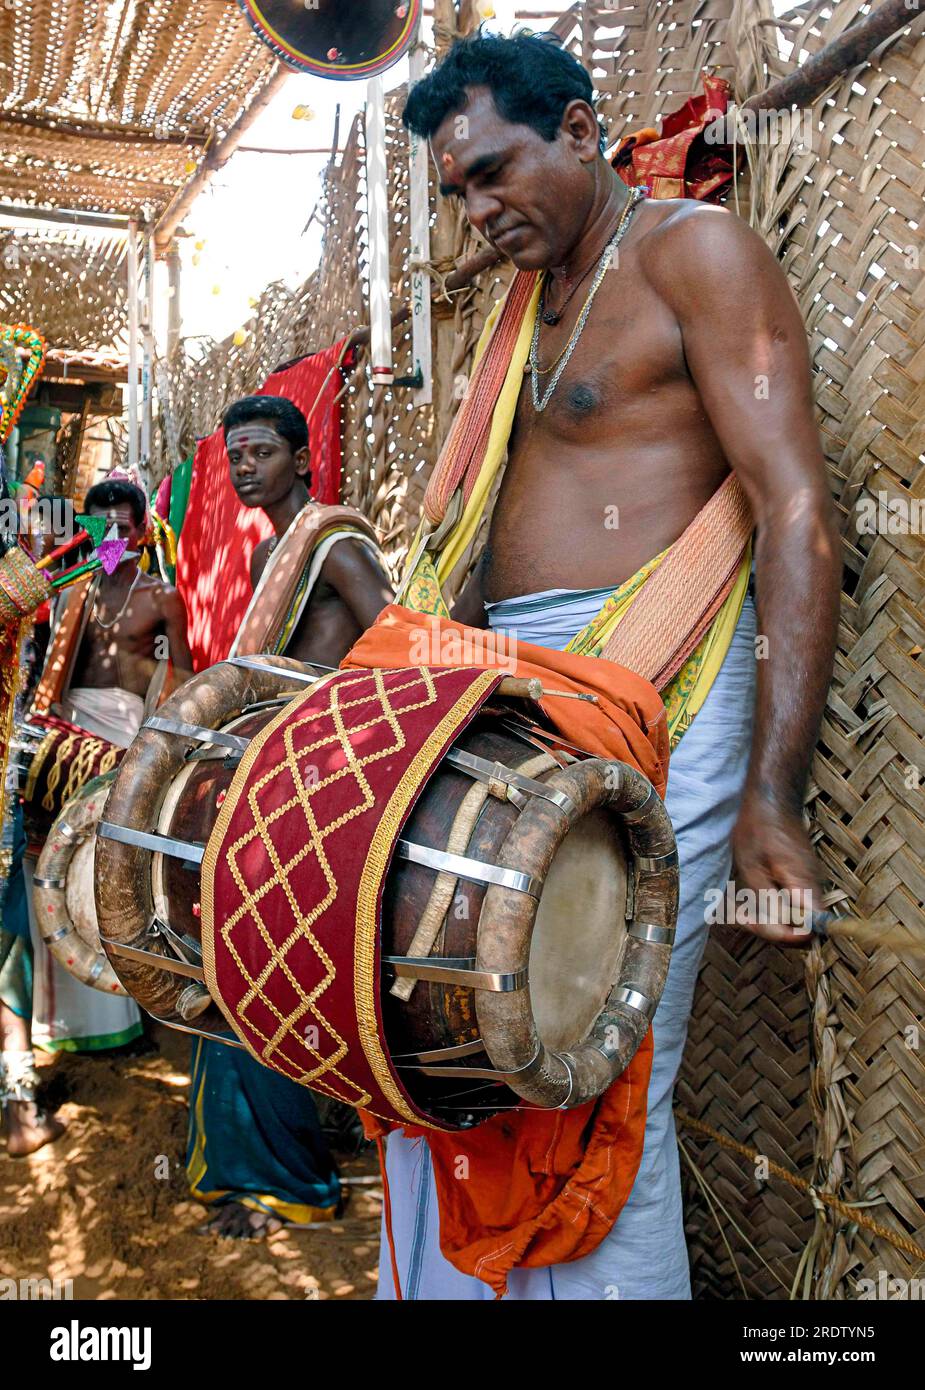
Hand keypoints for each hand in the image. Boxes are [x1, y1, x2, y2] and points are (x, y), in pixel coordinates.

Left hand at [729, 793, 821, 945]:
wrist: (773, 800)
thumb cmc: (758, 830)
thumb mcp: (752, 868)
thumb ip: (768, 903)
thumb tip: (783, 935)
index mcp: (804, 885)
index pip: (810, 930)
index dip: (785, 936)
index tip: (756, 922)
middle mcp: (815, 887)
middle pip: (803, 929)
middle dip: (772, 929)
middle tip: (742, 916)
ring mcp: (812, 884)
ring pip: (796, 917)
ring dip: (769, 917)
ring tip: (741, 908)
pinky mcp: (805, 881)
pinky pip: (793, 904)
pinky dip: (773, 905)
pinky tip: (751, 897)